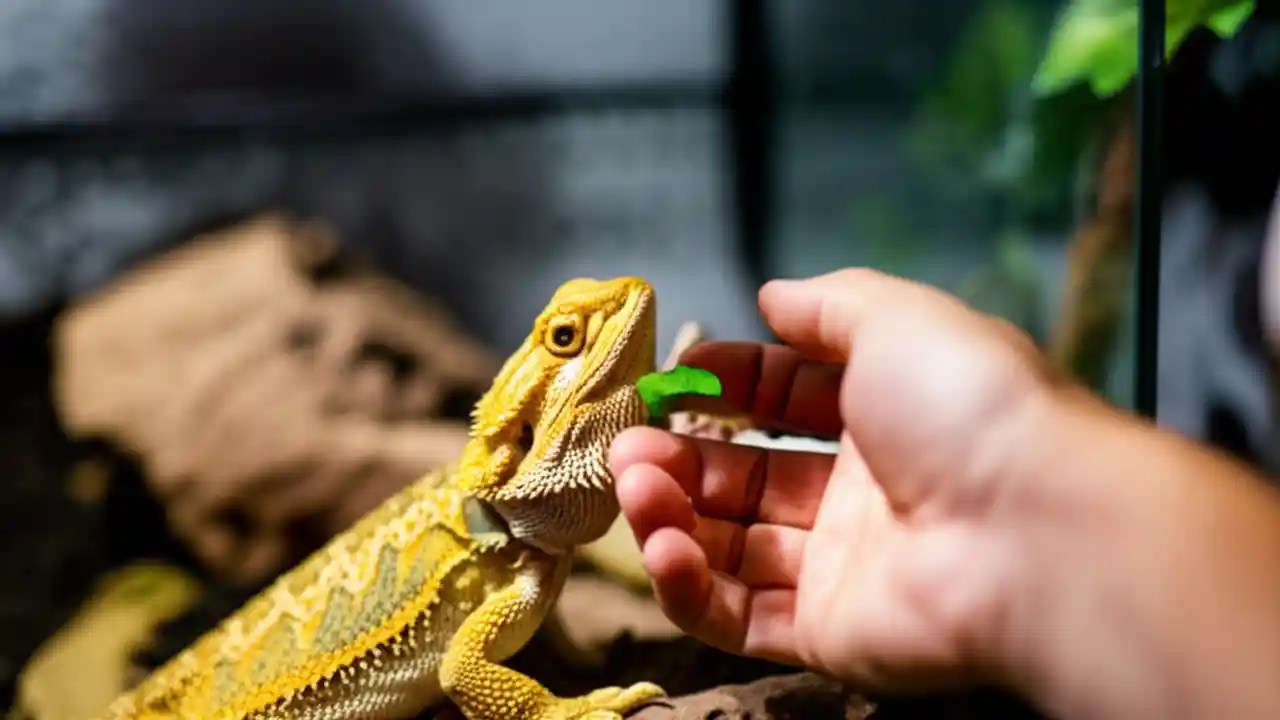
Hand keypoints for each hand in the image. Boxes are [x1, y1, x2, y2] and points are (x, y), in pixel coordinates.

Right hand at [609, 268, 1057, 691]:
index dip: (728, 386)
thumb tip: (772, 295)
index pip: (784, 402)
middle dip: (680, 457)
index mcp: (884, 417)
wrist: (1035, 528)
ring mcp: (842, 567)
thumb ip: (828, 307)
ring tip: (633, 486)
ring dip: (669, 515)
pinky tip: (664, 546)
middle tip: (630, 445)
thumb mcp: (897, 318)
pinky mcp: (828, 633)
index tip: (675, 379)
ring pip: (730, 546)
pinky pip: (739, 614)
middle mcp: (861, 494)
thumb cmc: (972, 409)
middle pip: (745, 479)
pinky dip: (688, 585)